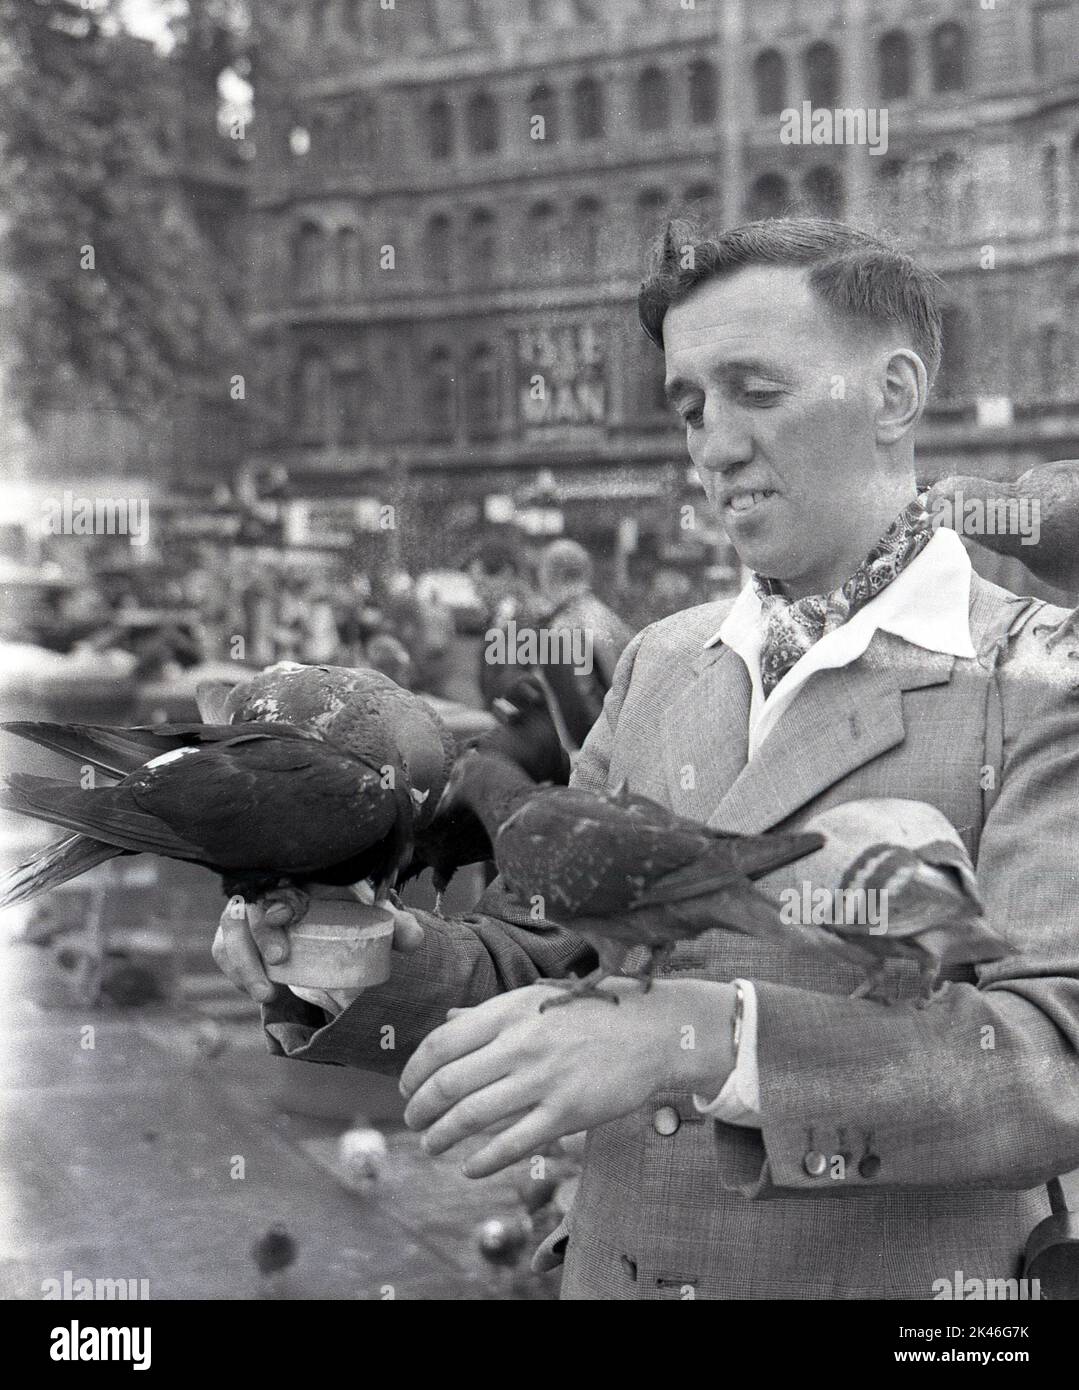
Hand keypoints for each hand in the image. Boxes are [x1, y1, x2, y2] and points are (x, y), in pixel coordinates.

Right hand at [211, 882, 423, 1003]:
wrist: (334, 934)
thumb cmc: (351, 917)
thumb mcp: (375, 919)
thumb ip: (396, 926)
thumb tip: (413, 939)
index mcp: (301, 877)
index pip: (279, 876)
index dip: (279, 893)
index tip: (288, 912)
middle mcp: (269, 891)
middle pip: (248, 904)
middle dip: (259, 932)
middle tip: (281, 958)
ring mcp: (249, 915)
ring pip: (230, 930)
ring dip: (243, 961)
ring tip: (266, 993)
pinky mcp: (238, 939)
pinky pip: (225, 951)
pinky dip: (237, 971)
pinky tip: (258, 992)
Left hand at [399, 977, 735, 1178]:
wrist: (651, 1029)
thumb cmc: (590, 1013)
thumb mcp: (536, 1000)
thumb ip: (490, 1015)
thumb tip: (445, 1022)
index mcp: (509, 1012)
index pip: (441, 1044)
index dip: (414, 1071)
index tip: (405, 1088)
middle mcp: (520, 1044)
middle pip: (448, 1083)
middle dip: (420, 1109)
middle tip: (413, 1122)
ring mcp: (543, 1079)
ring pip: (472, 1116)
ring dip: (442, 1136)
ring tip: (432, 1145)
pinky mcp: (567, 1113)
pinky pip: (513, 1144)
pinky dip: (483, 1161)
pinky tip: (470, 1168)